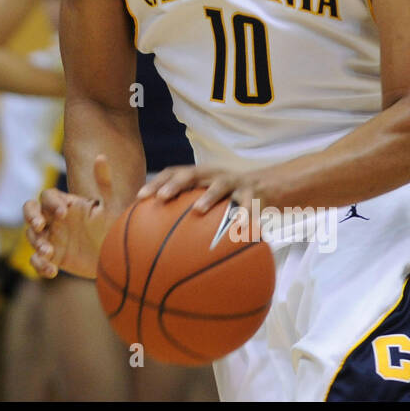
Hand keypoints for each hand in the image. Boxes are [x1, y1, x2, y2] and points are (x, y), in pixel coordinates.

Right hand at [24, 154, 118, 279]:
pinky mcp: (52, 258)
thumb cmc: (114, 228)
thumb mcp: (111, 207)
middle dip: (30, 216)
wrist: (117, 257)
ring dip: (37, 243)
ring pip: (31, 236)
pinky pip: (36, 260)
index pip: (47, 196)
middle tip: (39, 226)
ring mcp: (51, 238)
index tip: (63, 213)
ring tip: (49, 252)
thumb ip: (104, 183)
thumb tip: (100, 156)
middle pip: (29, 210)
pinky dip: (39, 265)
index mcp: (65, 204)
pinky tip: (52, 271)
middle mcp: (53, 219)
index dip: (51, 203)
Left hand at [138, 164, 265, 217]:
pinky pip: (248, 204)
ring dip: (208, 196)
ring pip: (220, 185)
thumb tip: (161, 238)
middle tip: (161, 198)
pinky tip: (239, 228)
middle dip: (175, 184)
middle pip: (192, 174)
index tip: (139, 197)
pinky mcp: (254, 193)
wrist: (270, 186)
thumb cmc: (230, 198)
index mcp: (202, 175)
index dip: (156, 182)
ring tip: (198, 210)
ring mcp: (235, 182)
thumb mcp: (211, 198)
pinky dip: (244, 215)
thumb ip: (190, 210)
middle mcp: (215, 174)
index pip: (174, 172)